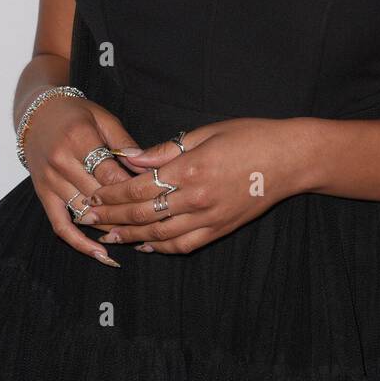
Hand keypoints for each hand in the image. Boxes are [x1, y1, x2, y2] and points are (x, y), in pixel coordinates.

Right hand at [22, 96, 144, 266]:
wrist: (37, 114)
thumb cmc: (76, 114)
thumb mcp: (103, 118)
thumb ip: (124, 142)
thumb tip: (146, 167)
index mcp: (79, 139)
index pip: (110, 173)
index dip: (134, 188)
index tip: (154, 196)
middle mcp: (61, 162)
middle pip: (98, 197)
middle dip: (126, 210)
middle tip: (152, 221)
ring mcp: (50, 181)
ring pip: (84, 214)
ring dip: (109, 228)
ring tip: (135, 238)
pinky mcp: (43, 195)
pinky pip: (60, 225)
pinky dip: (80, 243)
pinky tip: (100, 254)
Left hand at [85, 117, 313, 253]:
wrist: (291, 159)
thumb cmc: (250, 136)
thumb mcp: (206, 133)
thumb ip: (165, 150)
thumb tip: (130, 158)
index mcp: (191, 169)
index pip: (139, 188)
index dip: (112, 195)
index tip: (93, 196)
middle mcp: (197, 198)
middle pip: (144, 214)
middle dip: (112, 218)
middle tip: (88, 220)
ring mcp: (210, 217)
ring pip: (160, 235)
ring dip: (130, 236)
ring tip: (108, 236)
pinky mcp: (221, 229)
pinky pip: (184, 245)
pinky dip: (161, 248)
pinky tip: (145, 245)